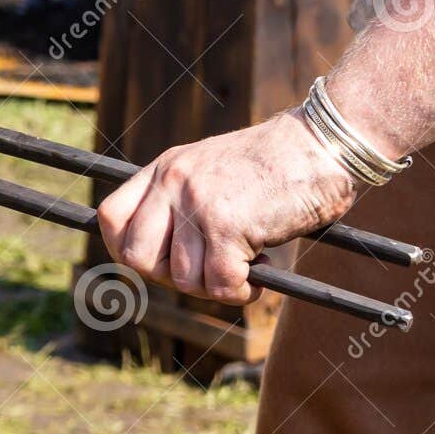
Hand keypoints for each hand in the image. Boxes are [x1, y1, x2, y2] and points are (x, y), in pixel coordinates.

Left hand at [96, 110, 358, 304]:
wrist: (324, 143)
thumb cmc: (275, 164)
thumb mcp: (210, 169)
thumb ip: (180, 201)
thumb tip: (159, 258)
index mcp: (164, 170)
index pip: (110, 217)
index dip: (124, 249)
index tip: (156, 263)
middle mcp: (173, 184)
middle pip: (137, 258)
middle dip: (169, 277)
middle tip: (206, 270)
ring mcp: (198, 205)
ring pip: (183, 279)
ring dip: (216, 285)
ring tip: (245, 264)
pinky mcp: (228, 227)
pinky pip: (221, 285)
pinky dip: (242, 291)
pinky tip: (262, 269)